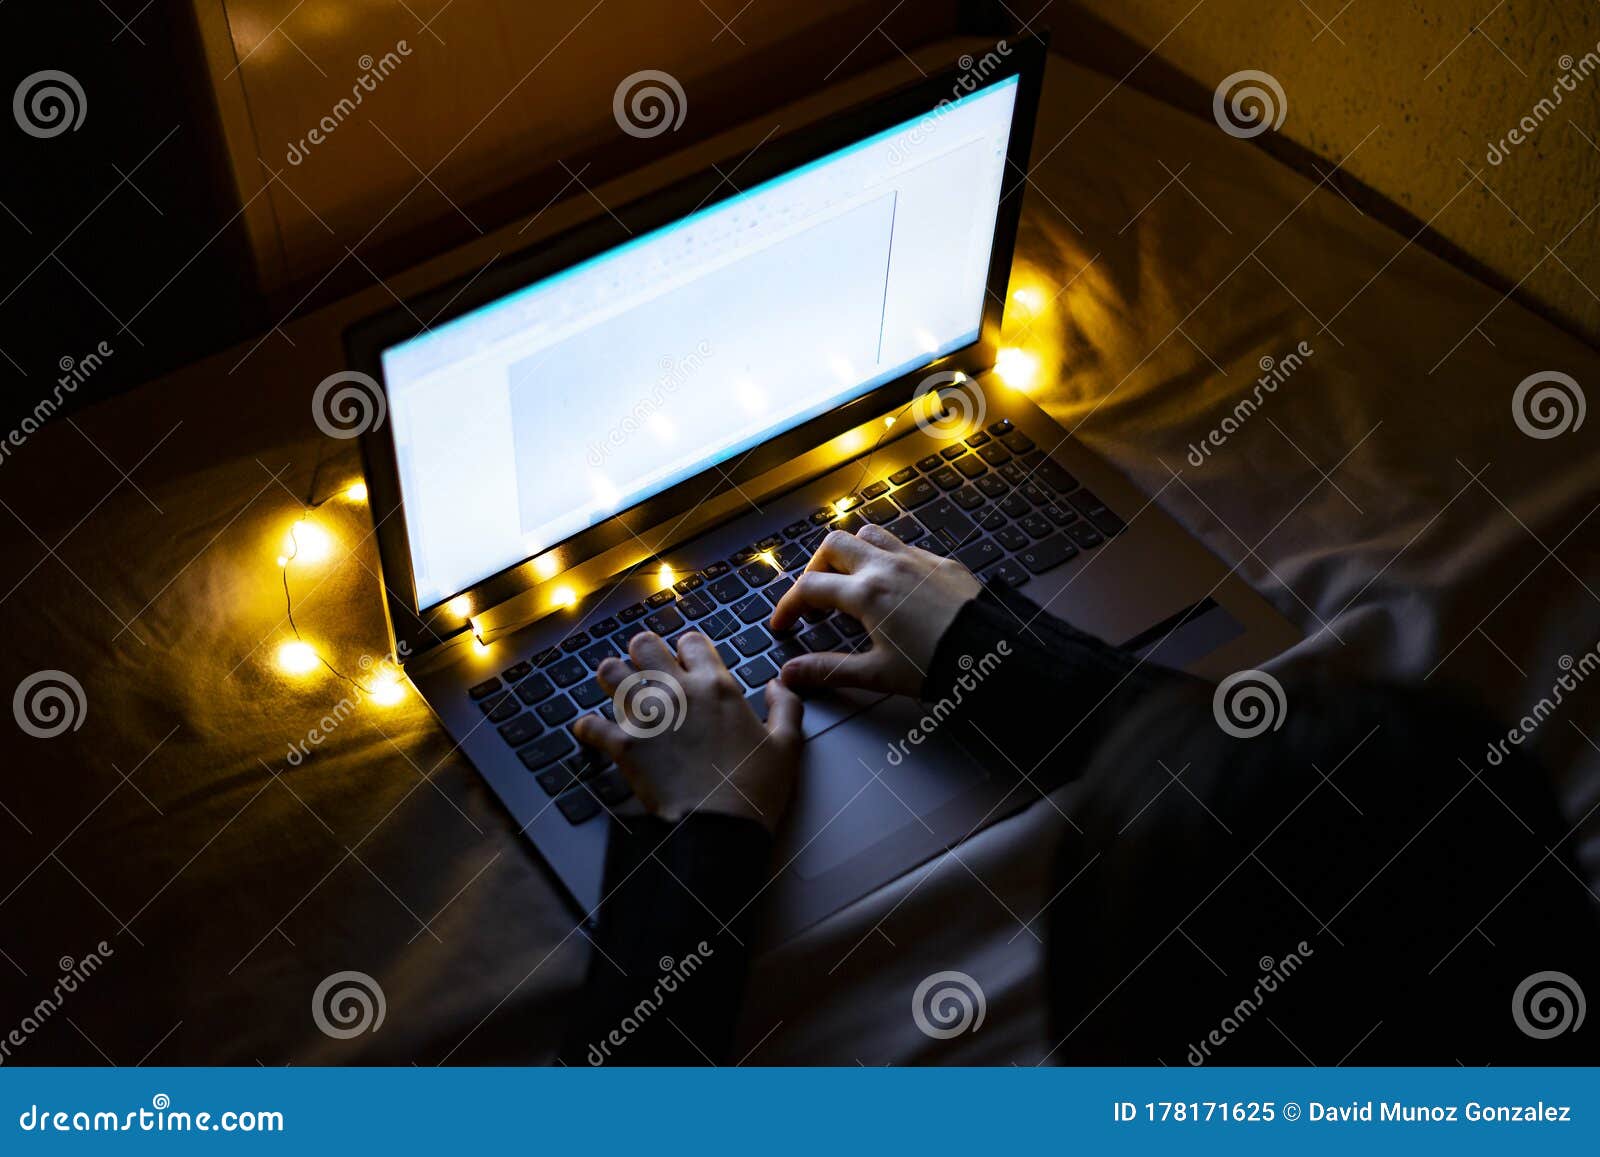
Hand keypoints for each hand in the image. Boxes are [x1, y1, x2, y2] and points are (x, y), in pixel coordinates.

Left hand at [573, 630, 802, 832]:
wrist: (721, 831)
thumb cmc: (754, 791)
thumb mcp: (787, 745)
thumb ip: (786, 706)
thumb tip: (777, 685)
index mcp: (716, 687)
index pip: (691, 641)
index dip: (686, 648)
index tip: (685, 660)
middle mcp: (678, 692)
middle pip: (644, 645)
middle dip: (642, 653)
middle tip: (645, 667)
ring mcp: (647, 717)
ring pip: (611, 673)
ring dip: (612, 679)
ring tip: (616, 690)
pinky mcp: (623, 746)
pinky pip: (590, 724)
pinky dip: (587, 728)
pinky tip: (591, 732)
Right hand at [768, 525, 981, 697]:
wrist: (993, 655)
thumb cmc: (939, 666)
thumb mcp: (877, 674)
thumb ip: (828, 670)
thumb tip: (791, 673)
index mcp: (866, 593)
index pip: (809, 589)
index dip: (787, 606)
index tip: (783, 624)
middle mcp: (887, 566)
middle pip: (832, 546)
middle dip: (815, 569)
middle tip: (816, 599)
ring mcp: (916, 559)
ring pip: (868, 535)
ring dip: (851, 554)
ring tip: (850, 583)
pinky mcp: (941, 563)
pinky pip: (904, 547)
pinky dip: (886, 559)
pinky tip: (893, 587)